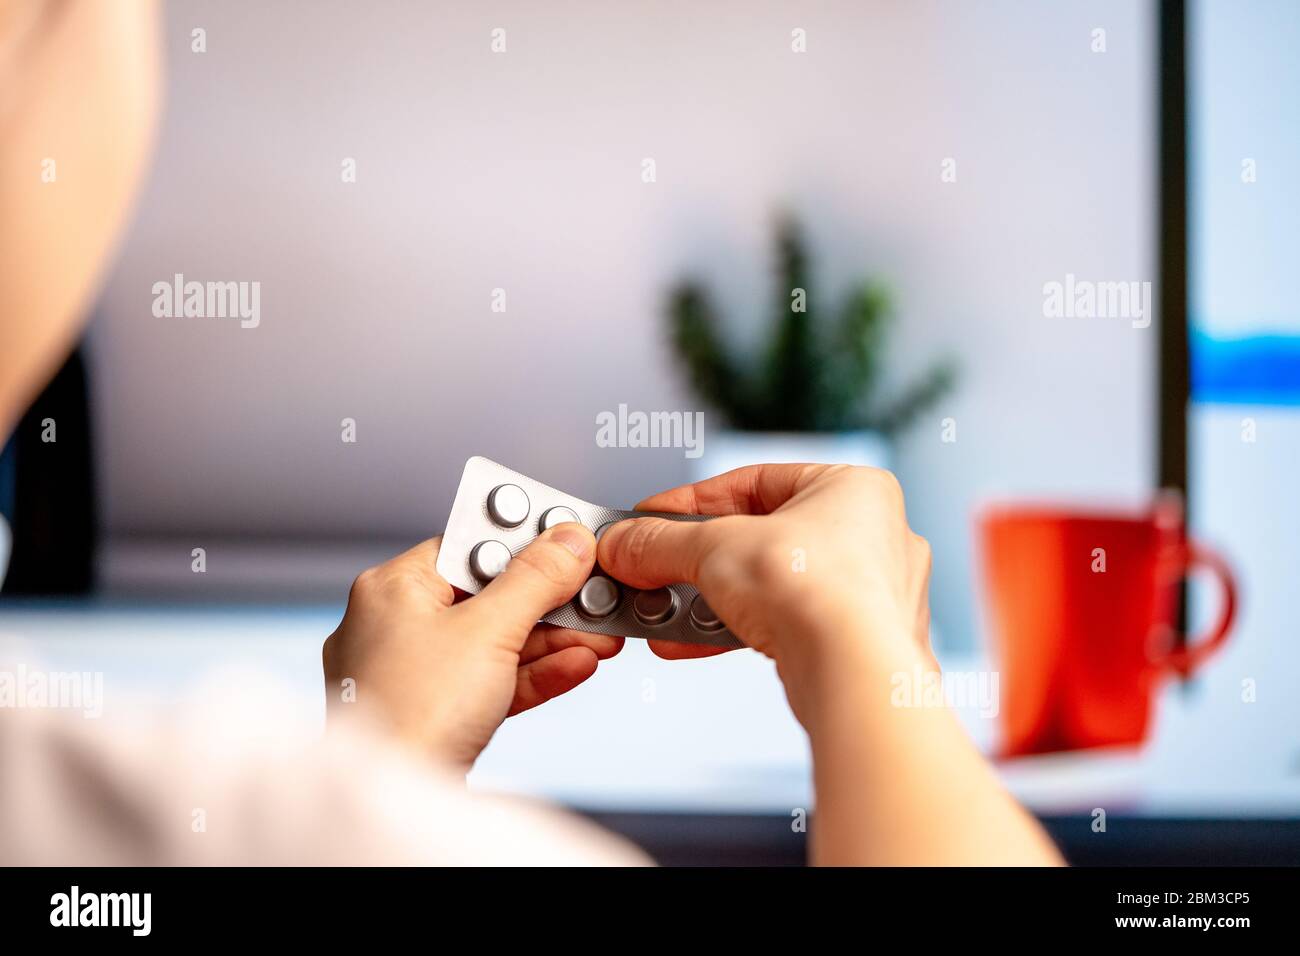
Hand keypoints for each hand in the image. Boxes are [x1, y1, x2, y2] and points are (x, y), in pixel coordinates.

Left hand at [323, 525, 621, 771]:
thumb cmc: (411, 713)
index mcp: (391, 589)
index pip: (466, 546)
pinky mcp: (434, 716)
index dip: (521, 544)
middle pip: (488, 597)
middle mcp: (394, 627)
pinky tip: (578, 665)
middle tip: (594, 596)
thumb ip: (536, 580)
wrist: (396, 802)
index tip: (567, 544)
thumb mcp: (489, 630)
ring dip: (554, 641)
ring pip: (495, 644)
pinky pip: (492, 682)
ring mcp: (413, 675)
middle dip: (550, 603)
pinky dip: (535, 674)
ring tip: (601, 636)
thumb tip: (567, 540)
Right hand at [597, 464, 933, 720]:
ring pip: (767, 584)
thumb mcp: (714, 548)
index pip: (753, 482)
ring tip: (664, 608)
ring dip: (708, 598)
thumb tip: (624, 544)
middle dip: (695, 558)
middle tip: (652, 566)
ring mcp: (865, 593)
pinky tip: (688, 640)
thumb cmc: (821, 592)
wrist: (852, 675)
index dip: (692, 501)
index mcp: (852, 488)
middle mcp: (869, 535)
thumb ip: (660, 543)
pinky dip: (733, 628)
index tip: (652, 519)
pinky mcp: (850, 642)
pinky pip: (781, 623)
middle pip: (756, 536)